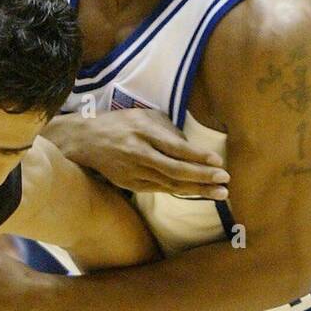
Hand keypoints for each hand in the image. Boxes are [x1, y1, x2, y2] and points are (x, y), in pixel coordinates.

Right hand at [54, 108, 230, 198]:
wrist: (85, 141)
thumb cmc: (120, 124)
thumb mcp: (144, 116)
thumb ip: (168, 129)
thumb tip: (191, 145)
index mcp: (143, 132)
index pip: (175, 147)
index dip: (198, 156)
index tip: (218, 162)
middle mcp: (139, 153)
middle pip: (175, 169)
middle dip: (203, 176)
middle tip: (225, 181)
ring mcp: (134, 171)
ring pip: (170, 183)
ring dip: (197, 189)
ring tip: (219, 193)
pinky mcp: (131, 184)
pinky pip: (161, 189)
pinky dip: (181, 191)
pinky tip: (199, 193)